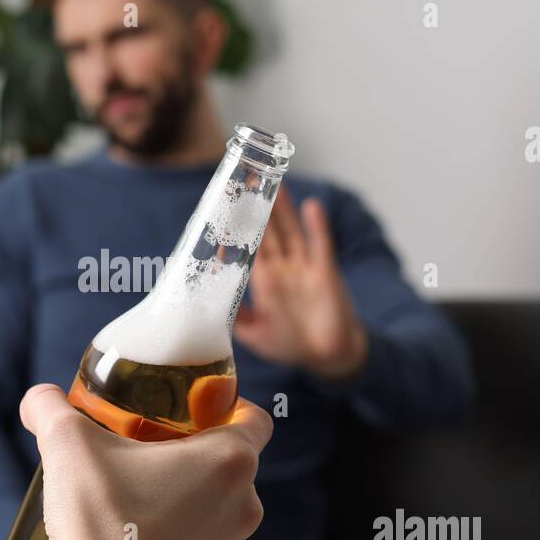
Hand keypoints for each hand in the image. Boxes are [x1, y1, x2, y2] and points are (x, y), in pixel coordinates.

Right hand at [19, 383, 272, 539]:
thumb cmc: (99, 515)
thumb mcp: (68, 442)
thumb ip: (50, 407)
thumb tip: (38, 398)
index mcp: (231, 458)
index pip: (255, 416)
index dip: (227, 406)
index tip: (189, 409)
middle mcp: (245, 500)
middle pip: (234, 457)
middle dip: (197, 447)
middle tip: (151, 442)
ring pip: (221, 498)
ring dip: (190, 488)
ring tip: (140, 485)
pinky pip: (205, 534)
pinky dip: (182, 525)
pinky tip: (140, 524)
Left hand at [233, 187, 368, 380]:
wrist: (329, 357)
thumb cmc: (291, 345)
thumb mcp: (257, 335)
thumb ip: (237, 318)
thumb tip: (209, 304)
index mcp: (262, 281)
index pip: (244, 250)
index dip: (234, 231)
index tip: (222, 208)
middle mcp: (282, 269)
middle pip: (267, 233)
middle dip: (257, 209)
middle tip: (246, 182)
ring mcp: (304, 268)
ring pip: (291, 232)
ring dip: (283, 209)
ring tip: (274, 183)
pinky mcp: (325, 272)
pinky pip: (321, 245)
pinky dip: (317, 226)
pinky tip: (310, 206)